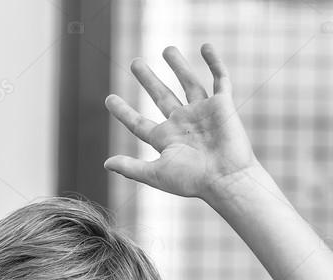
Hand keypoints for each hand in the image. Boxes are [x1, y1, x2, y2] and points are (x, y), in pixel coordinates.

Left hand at [104, 44, 258, 201]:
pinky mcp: (223, 105)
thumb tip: (106, 164)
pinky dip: (215, 63)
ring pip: (188, 83)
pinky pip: (220, 80)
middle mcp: (183, 124)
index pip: (139, 123)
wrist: (227, 178)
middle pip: (161, 96)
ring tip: (167, 49)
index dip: (124, 112)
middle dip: (148, 80)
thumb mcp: (157, 173)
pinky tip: (206, 47)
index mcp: (166, 139)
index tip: (109, 99)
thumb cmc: (193, 180)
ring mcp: (203, 113)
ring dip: (178, 66)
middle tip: (135, 63)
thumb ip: (131, 168)